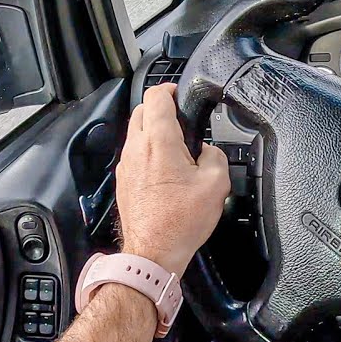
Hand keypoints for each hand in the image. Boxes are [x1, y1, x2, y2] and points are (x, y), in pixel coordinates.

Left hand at [115, 83, 229, 276]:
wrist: (153, 252)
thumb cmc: (180, 222)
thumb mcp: (216, 184)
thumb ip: (216, 157)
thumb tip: (209, 152)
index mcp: (159, 142)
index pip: (156, 96)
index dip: (171, 89)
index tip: (181, 93)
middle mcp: (136, 149)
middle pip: (142, 110)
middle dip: (162, 108)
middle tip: (183, 119)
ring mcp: (126, 165)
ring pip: (136, 132)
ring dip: (154, 130)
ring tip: (177, 146)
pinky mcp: (124, 180)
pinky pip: (134, 153)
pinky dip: (148, 151)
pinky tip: (166, 168)